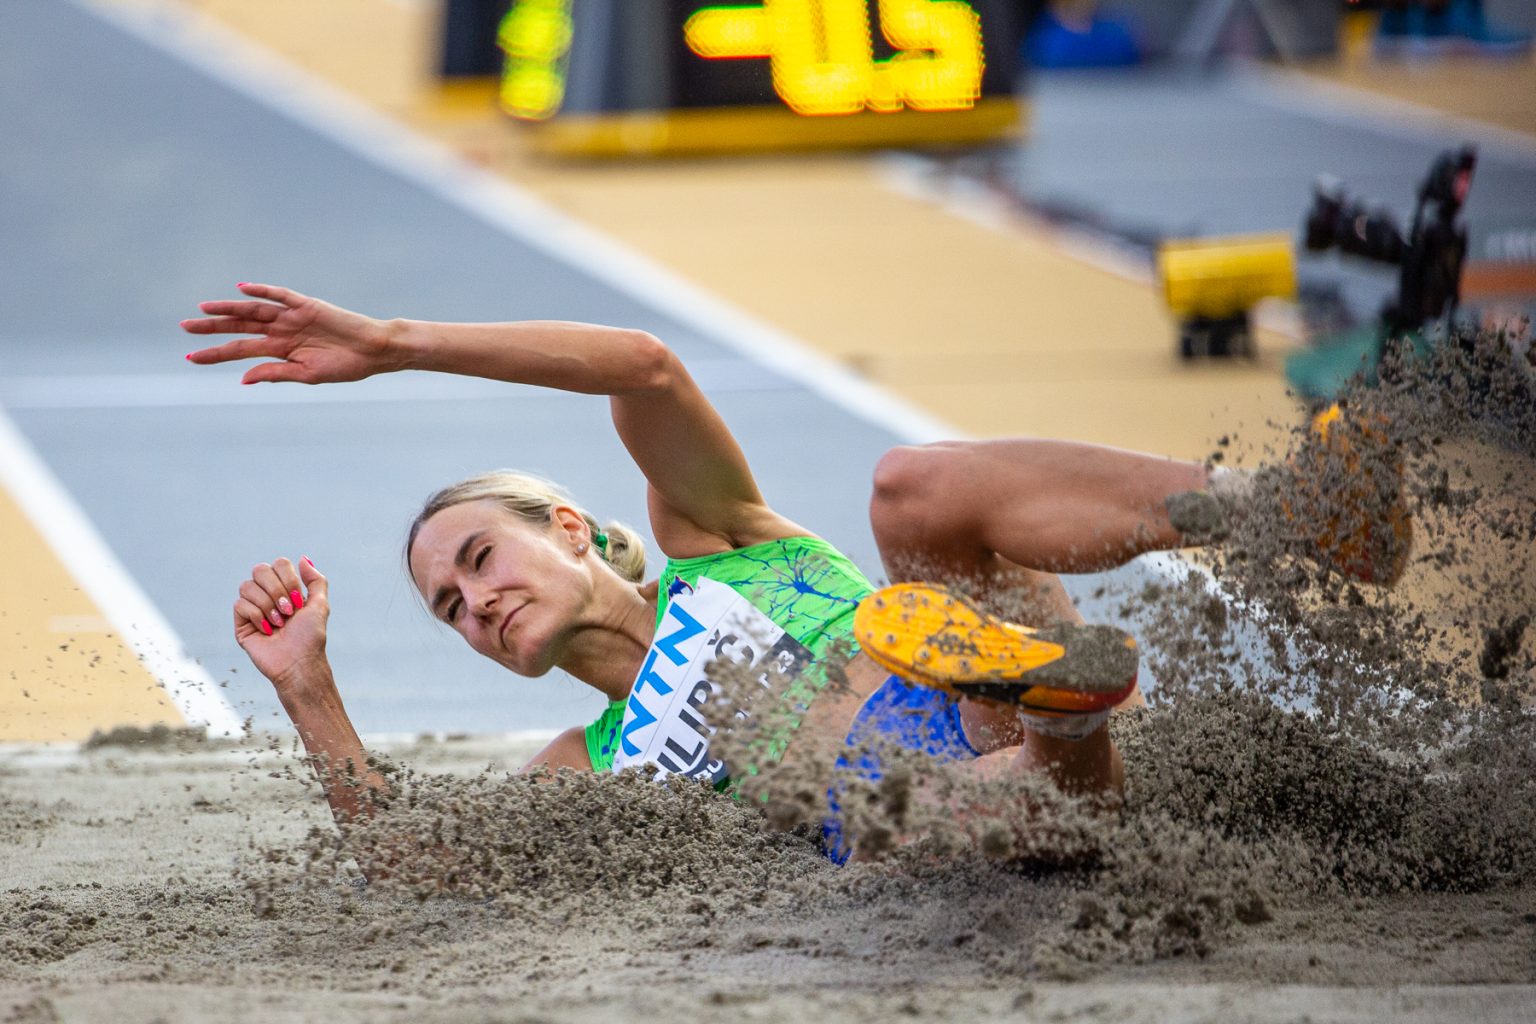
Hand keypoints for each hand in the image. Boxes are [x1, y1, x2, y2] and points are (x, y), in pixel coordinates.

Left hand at [183, 283, 401, 384]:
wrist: (375, 351)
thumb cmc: (347, 366)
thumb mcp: (308, 375)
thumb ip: (276, 373)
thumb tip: (243, 378)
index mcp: (281, 350)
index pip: (241, 349)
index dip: (216, 353)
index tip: (191, 358)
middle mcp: (282, 331)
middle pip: (240, 327)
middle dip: (213, 328)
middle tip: (185, 328)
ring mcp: (293, 316)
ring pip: (254, 310)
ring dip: (229, 309)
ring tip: (204, 309)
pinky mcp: (308, 305)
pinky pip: (281, 296)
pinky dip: (263, 291)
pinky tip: (243, 290)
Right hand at [234, 556, 330, 692]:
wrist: (298, 662)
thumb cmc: (311, 637)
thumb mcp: (320, 605)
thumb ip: (316, 580)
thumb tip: (303, 559)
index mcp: (286, 588)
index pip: (278, 564)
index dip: (289, 579)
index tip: (299, 601)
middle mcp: (267, 595)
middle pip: (260, 569)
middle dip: (278, 590)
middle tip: (289, 611)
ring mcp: (252, 607)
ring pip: (247, 585)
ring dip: (267, 605)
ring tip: (278, 623)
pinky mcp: (241, 623)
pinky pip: (239, 604)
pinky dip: (256, 616)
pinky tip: (266, 630)